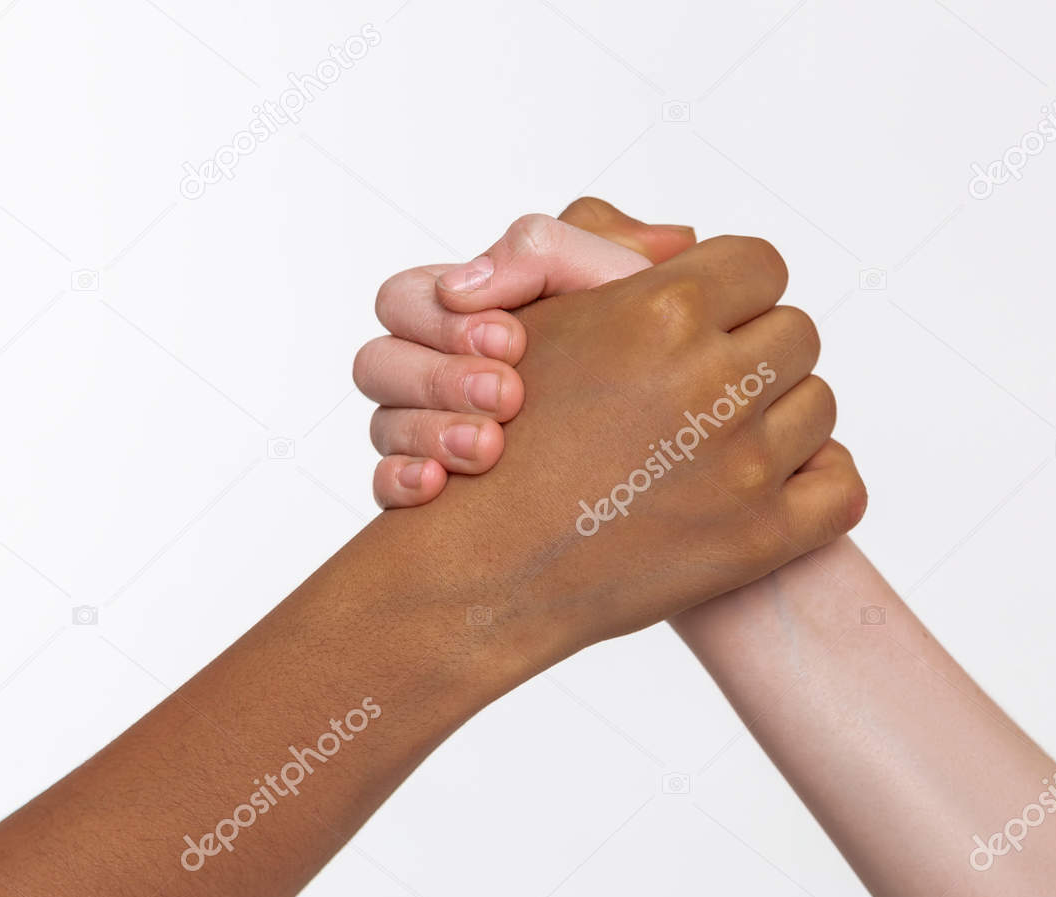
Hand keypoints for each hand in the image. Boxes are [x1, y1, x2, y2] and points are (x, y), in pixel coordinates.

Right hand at [356, 199, 694, 506]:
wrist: (678, 417)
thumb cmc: (638, 336)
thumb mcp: (607, 276)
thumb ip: (541, 253)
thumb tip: (460, 287)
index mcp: (460, 310)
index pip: (402, 301)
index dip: (441, 321)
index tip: (512, 340)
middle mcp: (432, 368)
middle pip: (378, 363)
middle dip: (439, 378)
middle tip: (506, 396)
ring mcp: (427, 429)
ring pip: (383, 425)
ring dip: (430, 433)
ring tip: (489, 449)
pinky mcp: (432, 485)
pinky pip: (385, 485)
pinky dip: (403, 481)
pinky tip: (439, 485)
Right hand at [381, 228, 864, 664]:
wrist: (481, 567)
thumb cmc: (500, 436)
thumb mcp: (533, 314)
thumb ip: (603, 248)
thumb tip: (688, 241)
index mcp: (660, 310)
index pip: (761, 265)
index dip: (733, 294)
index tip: (704, 326)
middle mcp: (708, 381)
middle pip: (797, 334)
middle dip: (755, 355)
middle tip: (703, 390)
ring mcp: (741, 465)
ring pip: (819, 405)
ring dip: (779, 418)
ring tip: (718, 441)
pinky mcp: (758, 539)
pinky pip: (842, 487)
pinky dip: (817, 481)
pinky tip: (768, 484)